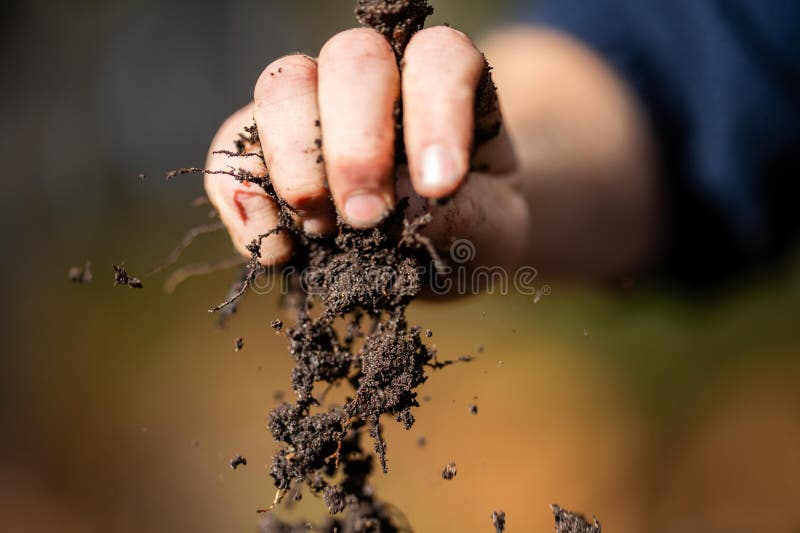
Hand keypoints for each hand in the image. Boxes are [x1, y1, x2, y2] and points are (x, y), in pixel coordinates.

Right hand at [205, 26, 522, 267]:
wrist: (426, 250)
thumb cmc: (467, 224)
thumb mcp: (488, 232)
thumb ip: (460, 217)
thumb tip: (393, 205)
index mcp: (441, 79)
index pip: (438, 58)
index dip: (437, 113)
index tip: (441, 188)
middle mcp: (373, 75)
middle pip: (351, 60)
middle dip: (355, 146)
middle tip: (367, 218)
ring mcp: (311, 102)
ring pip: (282, 86)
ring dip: (296, 164)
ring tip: (321, 233)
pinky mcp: (262, 144)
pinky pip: (232, 148)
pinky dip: (244, 198)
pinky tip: (276, 248)